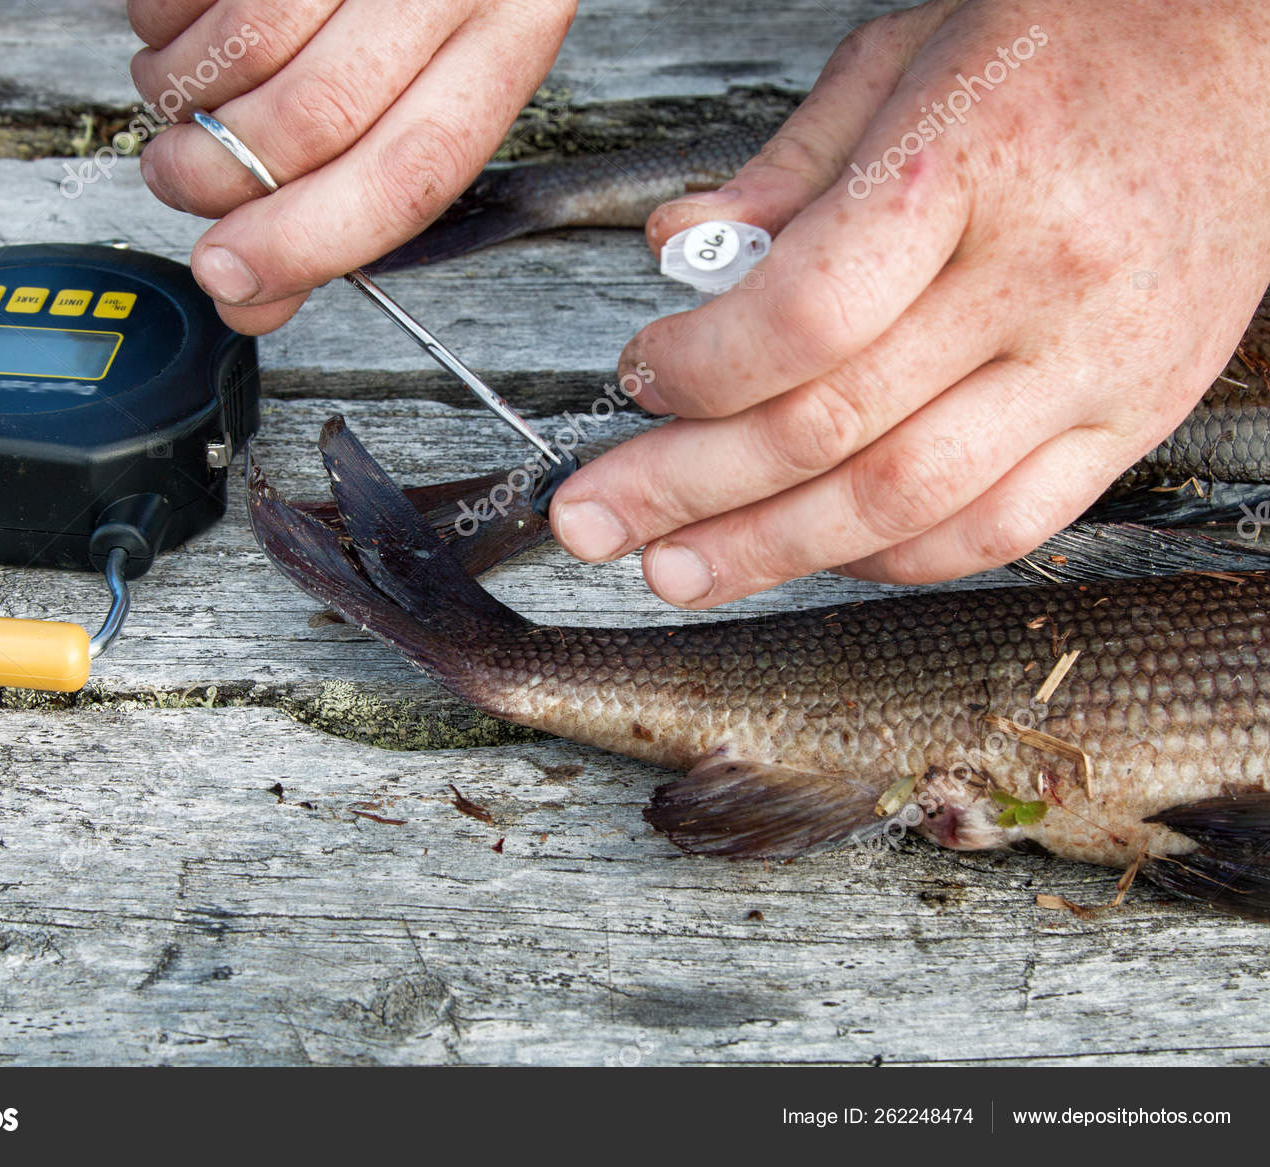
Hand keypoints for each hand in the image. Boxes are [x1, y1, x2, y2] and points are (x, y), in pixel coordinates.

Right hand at [128, 0, 575, 334]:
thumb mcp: (439, 71)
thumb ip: (360, 188)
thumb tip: (257, 295)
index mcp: (511, 30)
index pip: (410, 174)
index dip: (307, 244)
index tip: (234, 279)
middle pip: (314, 119)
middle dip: (221, 179)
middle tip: (181, 183)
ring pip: (243, 51)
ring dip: (180, 101)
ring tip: (182, 100)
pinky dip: (161, 28)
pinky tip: (185, 27)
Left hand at [548, 0, 1269, 606]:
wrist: (1242, 50)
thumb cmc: (1065, 43)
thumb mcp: (902, 56)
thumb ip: (784, 168)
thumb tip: (675, 253)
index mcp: (970, 165)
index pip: (804, 317)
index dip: (698, 373)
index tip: (637, 380)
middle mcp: (1042, 278)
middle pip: (832, 429)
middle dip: (689, 492)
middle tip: (594, 526)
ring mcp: (1098, 362)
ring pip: (908, 504)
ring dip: (772, 552)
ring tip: (677, 570)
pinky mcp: (1134, 416)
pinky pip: (999, 529)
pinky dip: (890, 558)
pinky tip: (814, 557)